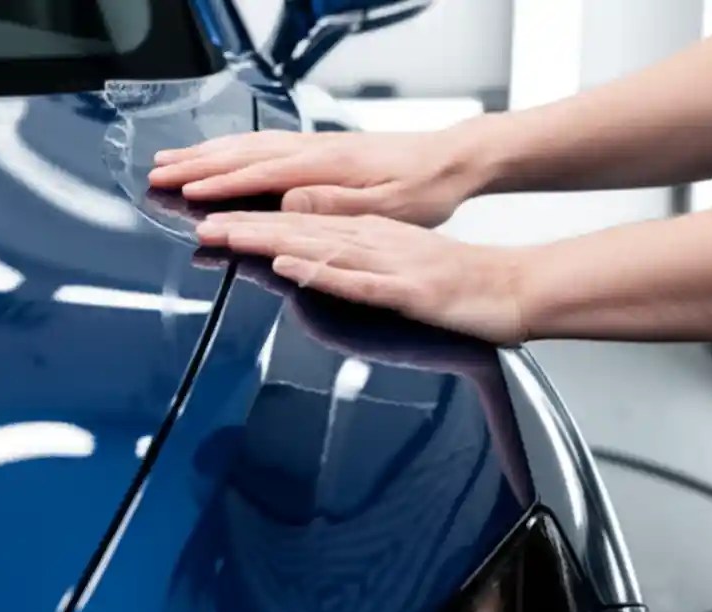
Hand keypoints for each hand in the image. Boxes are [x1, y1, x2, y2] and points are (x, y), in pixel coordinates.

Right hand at [149, 129, 482, 226]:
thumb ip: (335, 205)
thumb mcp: (386, 208)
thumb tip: (288, 204)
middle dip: (197, 164)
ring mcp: (316, 145)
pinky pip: (265, 143)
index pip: (259, 174)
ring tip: (174, 160)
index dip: (219, 184)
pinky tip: (223, 153)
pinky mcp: (322, 148)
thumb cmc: (423, 190)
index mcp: (326, 167)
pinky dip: (234, 147)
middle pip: (244, 153)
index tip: (183, 193)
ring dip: (208, 152)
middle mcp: (315, 150)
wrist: (450, 160)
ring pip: (250, 144)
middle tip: (156, 173)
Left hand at [196, 212, 528, 345]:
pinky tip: (292, 267)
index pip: (299, 227)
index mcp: (367, 234)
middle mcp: (372, 241)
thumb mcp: (393, 264)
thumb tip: (303, 261)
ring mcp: (389, 264)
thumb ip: (349, 260)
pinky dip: (322, 272)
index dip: (253, 223)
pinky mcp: (407, 290)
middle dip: (246, 227)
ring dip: (270, 240)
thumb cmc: (454, 282)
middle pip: (298, 232)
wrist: (510, 289)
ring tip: (228, 234)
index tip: (211, 222)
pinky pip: (357, 281)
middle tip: (201, 223)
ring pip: (319, 248)